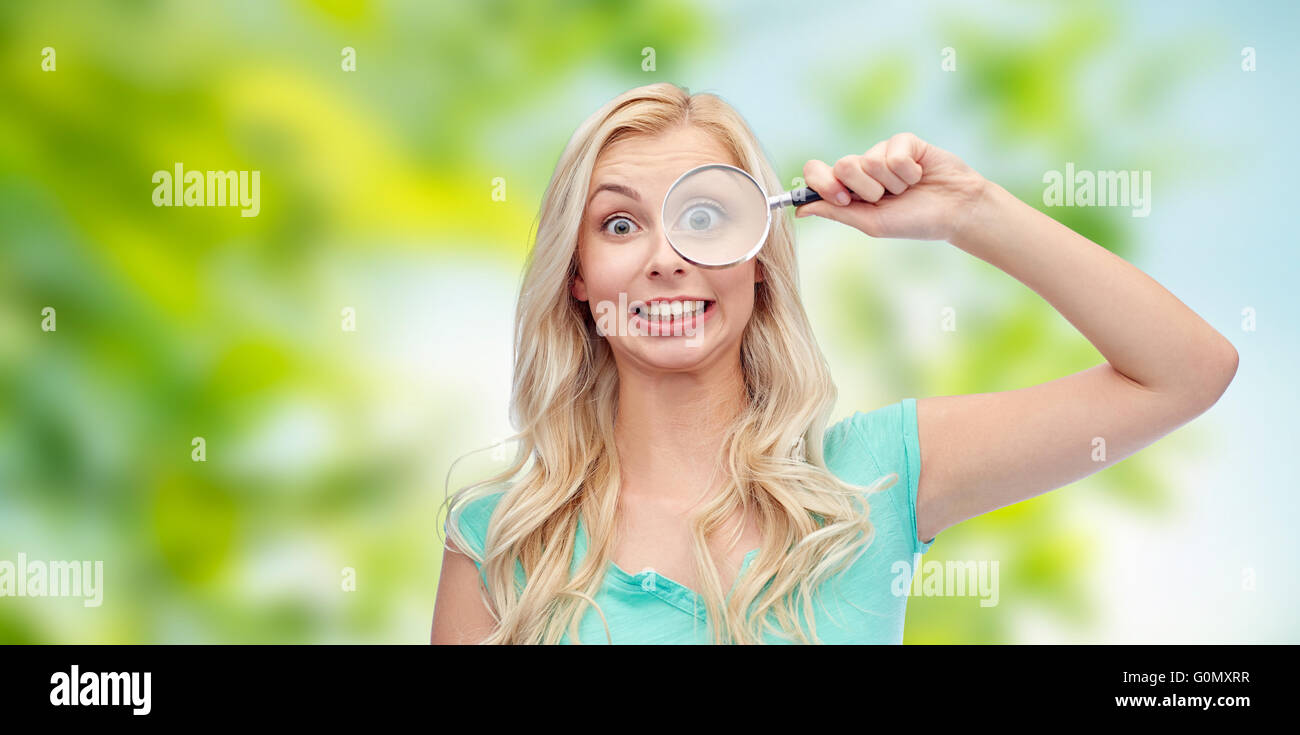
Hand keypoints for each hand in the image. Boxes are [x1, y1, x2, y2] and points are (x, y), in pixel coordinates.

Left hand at [796, 132, 988, 242]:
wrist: (955, 212)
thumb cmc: (914, 221)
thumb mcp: (871, 222)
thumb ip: (836, 212)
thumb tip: (799, 210)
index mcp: (849, 189)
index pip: (816, 172)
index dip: (824, 183)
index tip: (844, 198)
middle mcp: (863, 168)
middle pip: (842, 165)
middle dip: (865, 188)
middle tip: (886, 197)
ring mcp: (882, 152)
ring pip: (870, 160)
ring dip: (892, 183)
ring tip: (908, 188)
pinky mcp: (904, 142)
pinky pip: (894, 152)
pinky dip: (908, 171)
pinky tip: (920, 175)